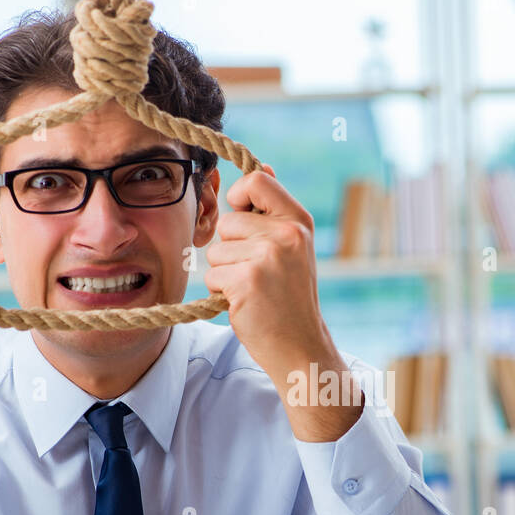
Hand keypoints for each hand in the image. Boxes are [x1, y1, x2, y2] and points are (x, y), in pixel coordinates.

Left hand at [203, 165, 361, 440]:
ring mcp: (268, 257)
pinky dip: (222, 293)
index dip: (239, 196)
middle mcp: (286, 234)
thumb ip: (273, 212)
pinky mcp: (247, 281)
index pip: (256, 179)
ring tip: (253, 290)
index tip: (244, 219)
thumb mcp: (293, 248)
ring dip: (225, 273)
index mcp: (298, 221)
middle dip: (231, 248)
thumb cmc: (290, 298)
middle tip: (257, 273)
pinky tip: (246, 304)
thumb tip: (259, 168)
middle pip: (228, 220)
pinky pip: (212, 275)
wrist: (301, 346)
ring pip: (216, 251)